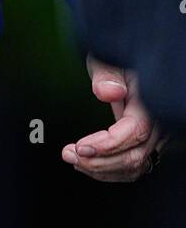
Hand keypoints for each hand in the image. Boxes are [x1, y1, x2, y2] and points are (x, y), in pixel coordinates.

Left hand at [62, 54, 167, 181]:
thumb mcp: (106, 58)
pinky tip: (91, 164)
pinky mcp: (149, 141)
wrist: (126, 60)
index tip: (80, 147)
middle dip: (99, 162)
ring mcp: (158, 134)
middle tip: (69, 155)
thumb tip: (109, 92)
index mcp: (150, 99)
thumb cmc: (115, 58)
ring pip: (136, 165)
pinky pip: (136, 164)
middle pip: (134, 155)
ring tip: (75, 160)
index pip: (135, 131)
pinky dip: (113, 170)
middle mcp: (159, 121)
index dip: (108, 145)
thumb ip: (106, 75)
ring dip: (103, 169)